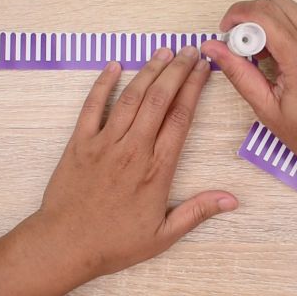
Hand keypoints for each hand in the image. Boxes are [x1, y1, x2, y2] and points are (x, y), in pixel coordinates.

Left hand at [36, 46, 238, 278]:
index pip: (181, 118)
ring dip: (148, 71)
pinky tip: (114, 66)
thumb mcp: (163, 235)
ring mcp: (104, 143)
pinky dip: (103, 84)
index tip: (204, 70)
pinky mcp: (80, 143)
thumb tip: (232, 200)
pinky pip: (92, 106)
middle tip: (190, 50)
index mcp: (157, 169)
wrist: (65, 245)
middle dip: (176, 70)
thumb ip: (197, 212)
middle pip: (159, 99)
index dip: (194, 89)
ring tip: (163, 51)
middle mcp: (133, 149)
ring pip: (131, 98)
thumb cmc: (114, 243)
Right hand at [201, 0, 296, 187]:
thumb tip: (213, 48)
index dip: (237, 16)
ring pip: (292, 10)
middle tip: (240, 44)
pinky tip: (279, 58)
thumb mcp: (267, 108)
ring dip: (270, 23)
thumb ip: (238, 72)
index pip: (264, 14)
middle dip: (251, 17)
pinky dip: (287, 30)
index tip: (224, 31)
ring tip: (261, 56)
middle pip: (277, 3)